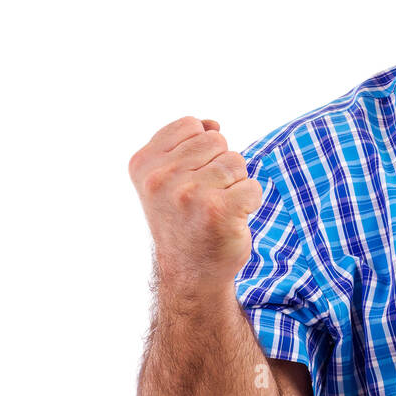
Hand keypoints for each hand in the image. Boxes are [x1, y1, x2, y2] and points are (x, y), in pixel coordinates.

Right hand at [128, 116, 262, 287]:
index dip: (201, 151)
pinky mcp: (217, 211)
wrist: (191, 272)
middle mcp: (160, 178)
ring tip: (216, 209)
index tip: (189, 181)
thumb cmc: (185, 219)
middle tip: (205, 198)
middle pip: (217, 140)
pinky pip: (252, 186)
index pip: (192, 126)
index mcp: (143, 163)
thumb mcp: (170, 177)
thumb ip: (187, 144)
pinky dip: (250, 202)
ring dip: (235, 185)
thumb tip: (212, 123)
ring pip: (236, 162)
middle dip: (220, 166)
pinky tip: (232, 220)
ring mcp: (187, 194)